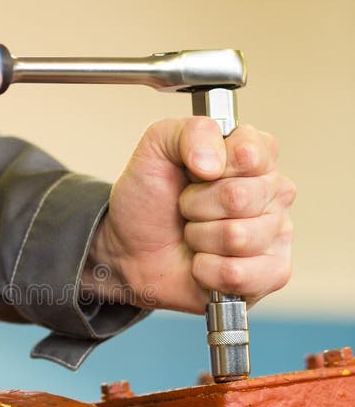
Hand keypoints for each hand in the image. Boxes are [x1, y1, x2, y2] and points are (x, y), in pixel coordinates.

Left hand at [82, 117, 294, 312]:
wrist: (130, 249)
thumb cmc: (150, 200)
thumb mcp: (157, 148)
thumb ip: (191, 132)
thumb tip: (214, 161)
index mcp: (255, 154)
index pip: (249, 153)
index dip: (210, 167)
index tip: (192, 172)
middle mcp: (273, 191)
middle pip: (240, 198)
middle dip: (197, 206)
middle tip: (187, 208)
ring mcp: (276, 233)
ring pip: (238, 238)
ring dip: (200, 239)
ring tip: (194, 235)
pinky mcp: (272, 273)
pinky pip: (240, 274)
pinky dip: (208, 271)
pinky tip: (204, 263)